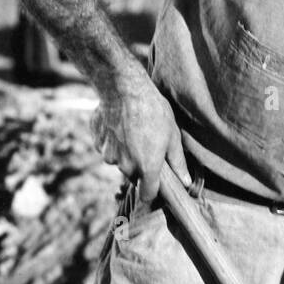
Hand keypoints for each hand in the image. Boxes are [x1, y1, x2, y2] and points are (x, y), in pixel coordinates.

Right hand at [91, 72, 190, 201]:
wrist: (124, 89)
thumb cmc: (154, 111)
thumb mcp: (173, 136)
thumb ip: (178, 162)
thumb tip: (186, 182)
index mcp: (147, 167)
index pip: (148, 194)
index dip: (152, 191)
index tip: (155, 186)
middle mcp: (126, 165)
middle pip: (134, 174)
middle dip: (140, 165)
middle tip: (148, 144)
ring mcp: (109, 155)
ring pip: (119, 160)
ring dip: (126, 152)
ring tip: (134, 130)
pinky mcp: (98, 143)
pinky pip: (107, 147)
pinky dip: (113, 141)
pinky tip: (120, 124)